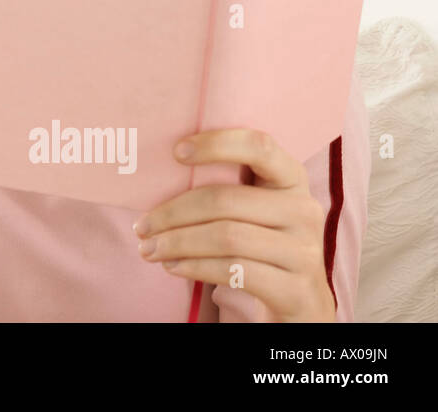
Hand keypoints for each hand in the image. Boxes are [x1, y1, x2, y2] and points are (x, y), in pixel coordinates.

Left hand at [133, 128, 336, 321]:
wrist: (301, 300)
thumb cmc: (261, 243)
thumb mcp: (253, 209)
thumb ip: (224, 187)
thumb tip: (155, 178)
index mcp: (291, 178)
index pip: (259, 146)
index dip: (216, 144)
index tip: (175, 152)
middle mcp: (304, 210)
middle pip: (225, 200)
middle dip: (173, 213)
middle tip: (141, 227)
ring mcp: (304, 251)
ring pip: (226, 237)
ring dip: (177, 243)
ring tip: (148, 249)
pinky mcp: (296, 288)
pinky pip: (235, 271)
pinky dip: (195, 267)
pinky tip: (173, 267)